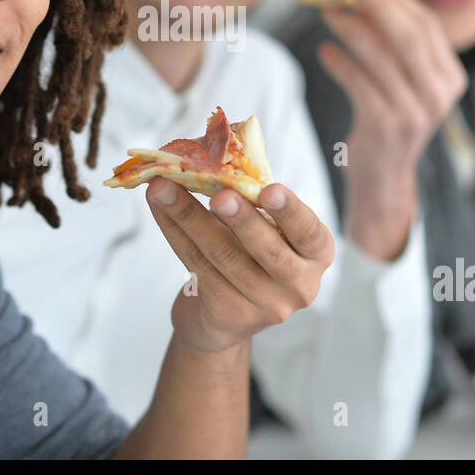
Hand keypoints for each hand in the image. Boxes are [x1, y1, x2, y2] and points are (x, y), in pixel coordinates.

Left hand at [145, 177, 333, 353]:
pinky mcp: (229, 315)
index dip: (289, 211)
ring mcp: (265, 306)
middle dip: (240, 218)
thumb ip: (254, 200)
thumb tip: (213, 158)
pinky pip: (197, 266)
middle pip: (266, 250)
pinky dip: (174, 231)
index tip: (269, 190)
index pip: (308, 231)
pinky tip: (159, 206)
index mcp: (316, 254)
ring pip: (223, 255)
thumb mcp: (268, 228)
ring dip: (189, 217)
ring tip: (165, 188)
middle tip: (219, 195)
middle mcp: (299, 285)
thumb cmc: (252, 254)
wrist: (226, 316)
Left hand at [315, 0, 467, 255]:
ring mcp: (415, 111)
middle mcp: (439, 93)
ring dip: (352, 29)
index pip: (426, 26)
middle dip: (377, 5)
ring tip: (327, 14)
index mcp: (450, 76)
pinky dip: (340, 62)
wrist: (383, 177)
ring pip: (381, 57)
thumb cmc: (388, 117)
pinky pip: (359, 83)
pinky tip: (325, 51)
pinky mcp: (386, 126)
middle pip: (409, 36)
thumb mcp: (402, 81)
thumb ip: (393, 44)